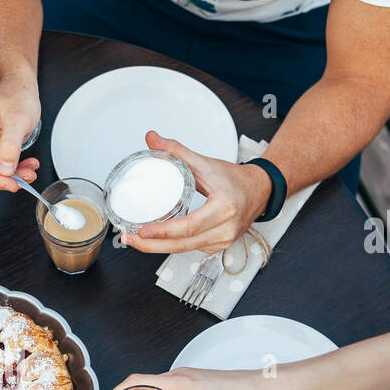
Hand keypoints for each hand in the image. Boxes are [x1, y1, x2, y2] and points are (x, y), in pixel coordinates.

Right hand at [0, 72, 41, 190]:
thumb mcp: (18, 121)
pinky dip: (12, 168)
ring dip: (11, 174)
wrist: (19, 88)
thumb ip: (10, 147)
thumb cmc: (17, 96)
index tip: (13, 184)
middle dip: (5, 178)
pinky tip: (26, 165)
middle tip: (27, 177)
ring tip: (30, 169)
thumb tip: (4, 170)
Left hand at [120, 131, 272, 254]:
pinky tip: (157, 240)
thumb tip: (151, 139)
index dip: (164, 232)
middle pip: (182, 245)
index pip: (189, 226)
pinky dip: (173, 245)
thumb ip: (176, 151)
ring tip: (136, 240)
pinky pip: (192, 248)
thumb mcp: (205, 163)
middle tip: (129, 238)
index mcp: (224, 208)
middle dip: (152, 245)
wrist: (259, 190)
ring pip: (185, 250)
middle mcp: (225, 229)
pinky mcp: (219, 246)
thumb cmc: (235, 179)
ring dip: (158, 247)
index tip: (143, 231)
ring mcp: (223, 240)